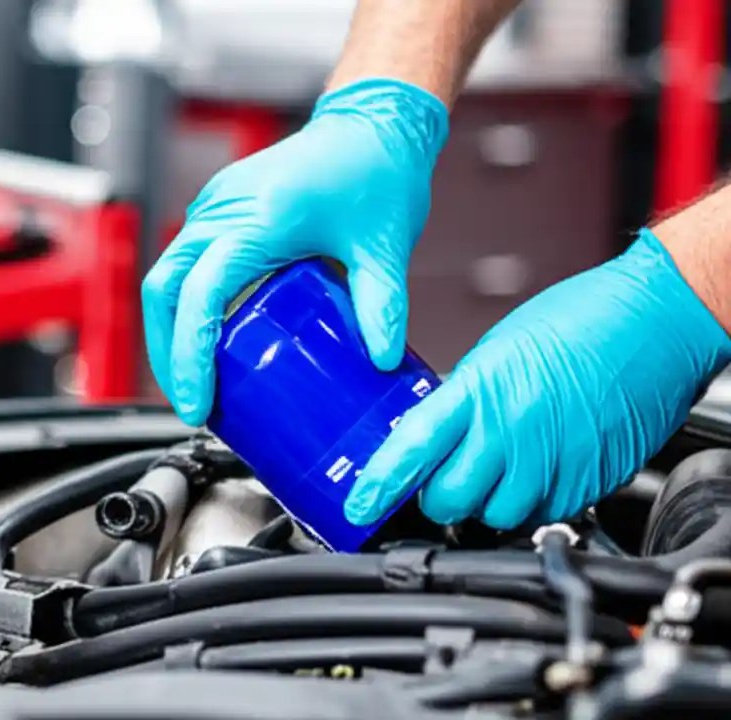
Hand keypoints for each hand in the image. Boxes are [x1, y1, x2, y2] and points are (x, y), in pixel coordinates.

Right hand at [141, 78, 448, 424]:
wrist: (371, 121)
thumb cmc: (376, 171)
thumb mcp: (385, 247)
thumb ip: (382, 306)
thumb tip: (379, 361)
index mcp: (259, 217)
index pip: (202, 294)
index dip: (191, 354)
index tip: (197, 402)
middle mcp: (224, 208)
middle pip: (164, 290)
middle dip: (167, 354)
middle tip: (190, 405)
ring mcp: (216, 206)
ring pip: (167, 276)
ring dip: (171, 331)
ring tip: (194, 382)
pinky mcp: (219, 209)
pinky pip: (186, 261)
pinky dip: (186, 305)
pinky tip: (208, 339)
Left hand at [344, 230, 730, 529]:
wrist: (657, 321)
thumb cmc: (580, 321)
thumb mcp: (496, 351)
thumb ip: (463, 399)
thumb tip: (436, 432)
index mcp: (479, 393)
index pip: (412, 449)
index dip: (379, 485)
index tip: (357, 506)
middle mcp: (511, 434)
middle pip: (448, 500)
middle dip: (437, 496)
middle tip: (443, 476)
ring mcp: (551, 464)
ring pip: (494, 515)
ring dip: (488, 500)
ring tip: (500, 465)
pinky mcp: (586, 483)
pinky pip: (542, 513)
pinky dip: (532, 501)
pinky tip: (539, 466)